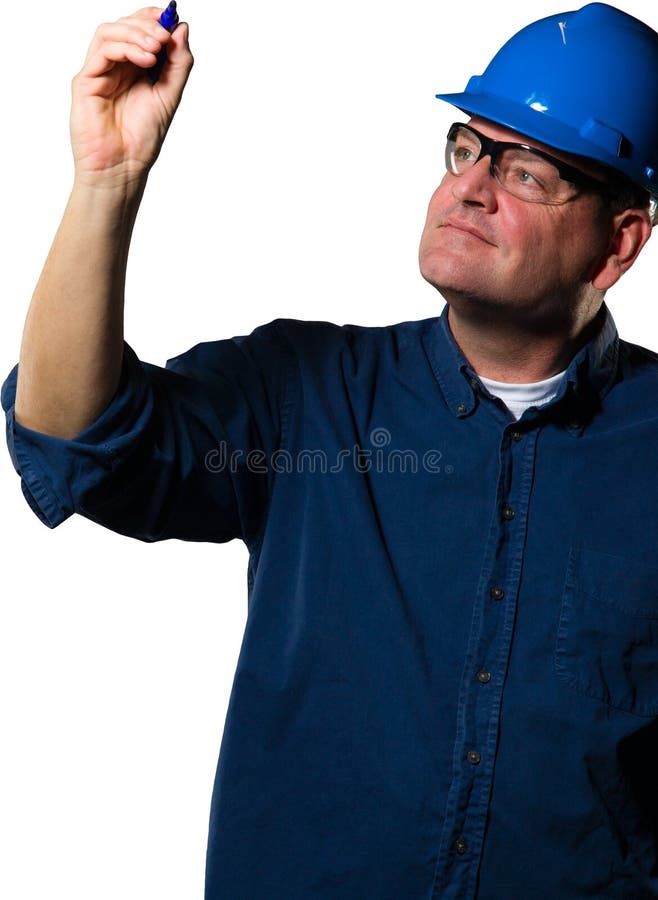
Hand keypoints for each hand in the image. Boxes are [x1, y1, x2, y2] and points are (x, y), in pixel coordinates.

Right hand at [70, 6, 193, 188]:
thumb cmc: (143, 139)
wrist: (123, 167)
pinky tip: (145, 60)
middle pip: (125, 25)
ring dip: (136, 33)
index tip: (172, 18)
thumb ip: (178, 63)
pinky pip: (101, 49)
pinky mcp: (86, 80)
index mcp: (136, 68)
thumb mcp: (169, 95)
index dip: (155, 18)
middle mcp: (117, 66)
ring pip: (110, 32)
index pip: (142, 30)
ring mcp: (100, 71)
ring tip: (156, 48)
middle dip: (147, 25)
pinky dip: (124, 47)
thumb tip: (181, 28)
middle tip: (164, 36)